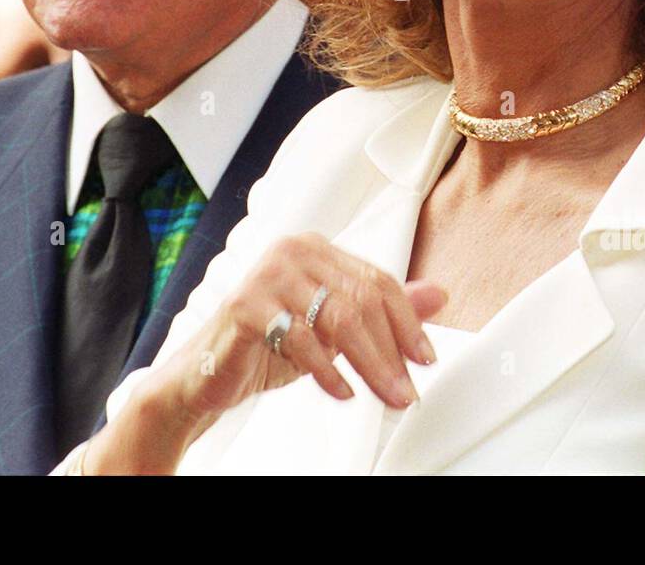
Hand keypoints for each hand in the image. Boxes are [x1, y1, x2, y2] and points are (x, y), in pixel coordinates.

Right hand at [87, 233, 446, 473]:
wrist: (206, 372)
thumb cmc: (267, 343)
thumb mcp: (332, 329)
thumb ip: (381, 310)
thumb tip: (437, 295)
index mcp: (316, 249)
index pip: (377, 279)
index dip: (407, 322)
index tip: (425, 358)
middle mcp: (293, 251)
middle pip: (361, 300)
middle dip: (392, 351)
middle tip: (408, 388)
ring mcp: (267, 274)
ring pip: (337, 318)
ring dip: (369, 364)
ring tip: (385, 394)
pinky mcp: (245, 305)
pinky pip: (299, 338)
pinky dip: (326, 371)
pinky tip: (341, 391)